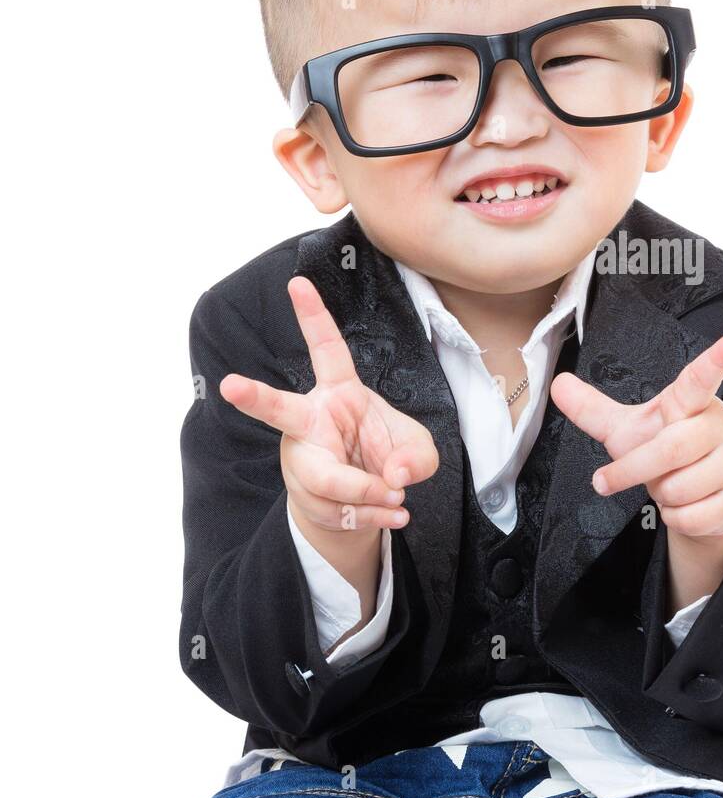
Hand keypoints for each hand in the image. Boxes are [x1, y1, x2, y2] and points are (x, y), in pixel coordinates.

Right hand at [219, 275, 438, 535]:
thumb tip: (393, 477)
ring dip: (370, 492)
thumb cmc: (389, 455)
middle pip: (280, 410)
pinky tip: (392, 513)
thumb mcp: (418, 449)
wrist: (370, 501)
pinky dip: (375, 515)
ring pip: (328, 480)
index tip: (297, 282)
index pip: (326, 350)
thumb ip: (417, 457)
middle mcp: (310, 422)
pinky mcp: (304, 495)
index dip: (313, 316)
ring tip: (396, 497)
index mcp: (339, 393)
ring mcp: (302, 460)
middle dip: (254, 397)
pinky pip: (339, 509)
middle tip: (230, 385)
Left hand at [549, 332, 722, 540]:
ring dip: (659, 495)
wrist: (707, 499)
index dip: (718, 359)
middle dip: (632, 471)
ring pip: (680, 489)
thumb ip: (592, 410)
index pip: (702, 378)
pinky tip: (683, 507)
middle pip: (670, 449)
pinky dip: (674, 518)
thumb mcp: (628, 430)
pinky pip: (692, 516)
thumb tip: (557, 383)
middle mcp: (718, 427)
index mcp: (691, 403)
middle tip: (607, 481)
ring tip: (667, 485)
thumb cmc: (665, 452)